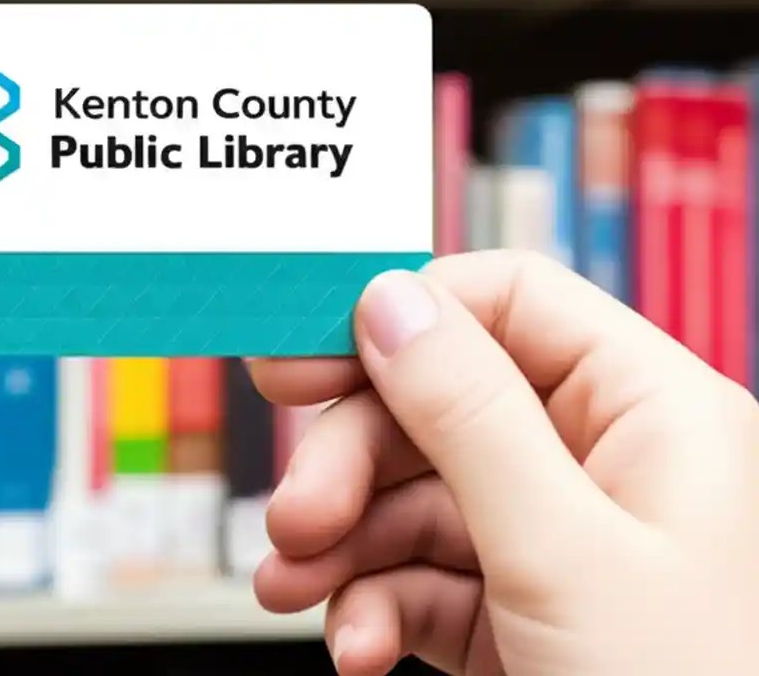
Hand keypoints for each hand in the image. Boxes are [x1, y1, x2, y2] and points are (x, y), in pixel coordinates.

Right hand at [249, 250, 758, 674]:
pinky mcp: (520, 617)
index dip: (398, 317)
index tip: (301, 358)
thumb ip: (469, 415)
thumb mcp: (565, 554)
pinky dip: (374, 608)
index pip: (507, 306)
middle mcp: (603, 468)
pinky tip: (356, 648)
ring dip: (343, 544)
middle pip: (438, 410)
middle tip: (293, 514)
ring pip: (416, 501)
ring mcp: (558, 546)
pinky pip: (423, 582)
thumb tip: (388, 302)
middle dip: (352, 462)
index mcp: (651, 414)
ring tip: (293, 589)